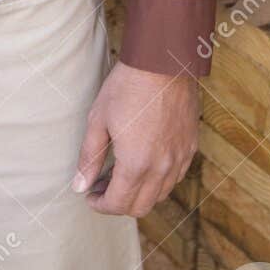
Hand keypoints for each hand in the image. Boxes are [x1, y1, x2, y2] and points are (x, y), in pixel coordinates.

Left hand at [71, 59, 198, 217]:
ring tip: (119, 173)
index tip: (89, 196)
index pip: (119, 204)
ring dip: (138, 193)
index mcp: (137, 164)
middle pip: (141, 207)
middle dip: (118, 203)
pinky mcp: (190, 147)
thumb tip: (79, 186)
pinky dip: (157, 180)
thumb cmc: (126, 87)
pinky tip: (143, 161)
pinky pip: (174, 177)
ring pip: (160, 194)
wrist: (162, 62)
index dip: (101, 205)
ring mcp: (180, 159)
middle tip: (101, 186)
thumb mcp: (98, 120)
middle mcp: (162, 168)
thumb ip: (89, 157)